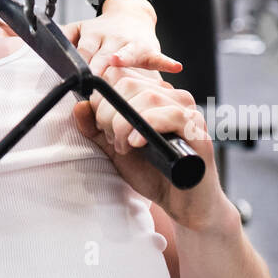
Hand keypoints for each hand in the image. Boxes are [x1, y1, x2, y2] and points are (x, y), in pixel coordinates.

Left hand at [62, 0, 181, 79]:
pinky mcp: (149, 49)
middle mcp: (112, 38)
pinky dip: (166, 61)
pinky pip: (158, 57)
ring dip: (125, 58)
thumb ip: (63, 36)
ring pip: (128, 54)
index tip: (76, 76)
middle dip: (99, 67)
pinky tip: (174, 66)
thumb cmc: (102, 29)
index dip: (81, 63)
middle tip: (94, 80)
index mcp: (93, 35)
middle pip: (104, 55)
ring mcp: (131, 43)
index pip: (84, 51)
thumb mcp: (80, 28)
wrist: (131, 14)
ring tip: (119, 62)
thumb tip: (44, 40)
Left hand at [70, 66, 224, 229]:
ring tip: (125, 147)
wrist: (181, 204)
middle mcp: (172, 96)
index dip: (100, 96)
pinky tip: (137, 144)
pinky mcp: (197, 130)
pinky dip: (147, 127)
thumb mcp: (115, 148)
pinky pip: (170, 115)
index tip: (99, 123)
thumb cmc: (152, 173)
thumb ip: (96, 128)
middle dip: (109, 113)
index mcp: (153, 94)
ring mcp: (187, 111)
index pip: (119, 73)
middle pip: (128, 83)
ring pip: (147, 97)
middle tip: (112, 140)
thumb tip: (79, 105)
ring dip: (124, 124)